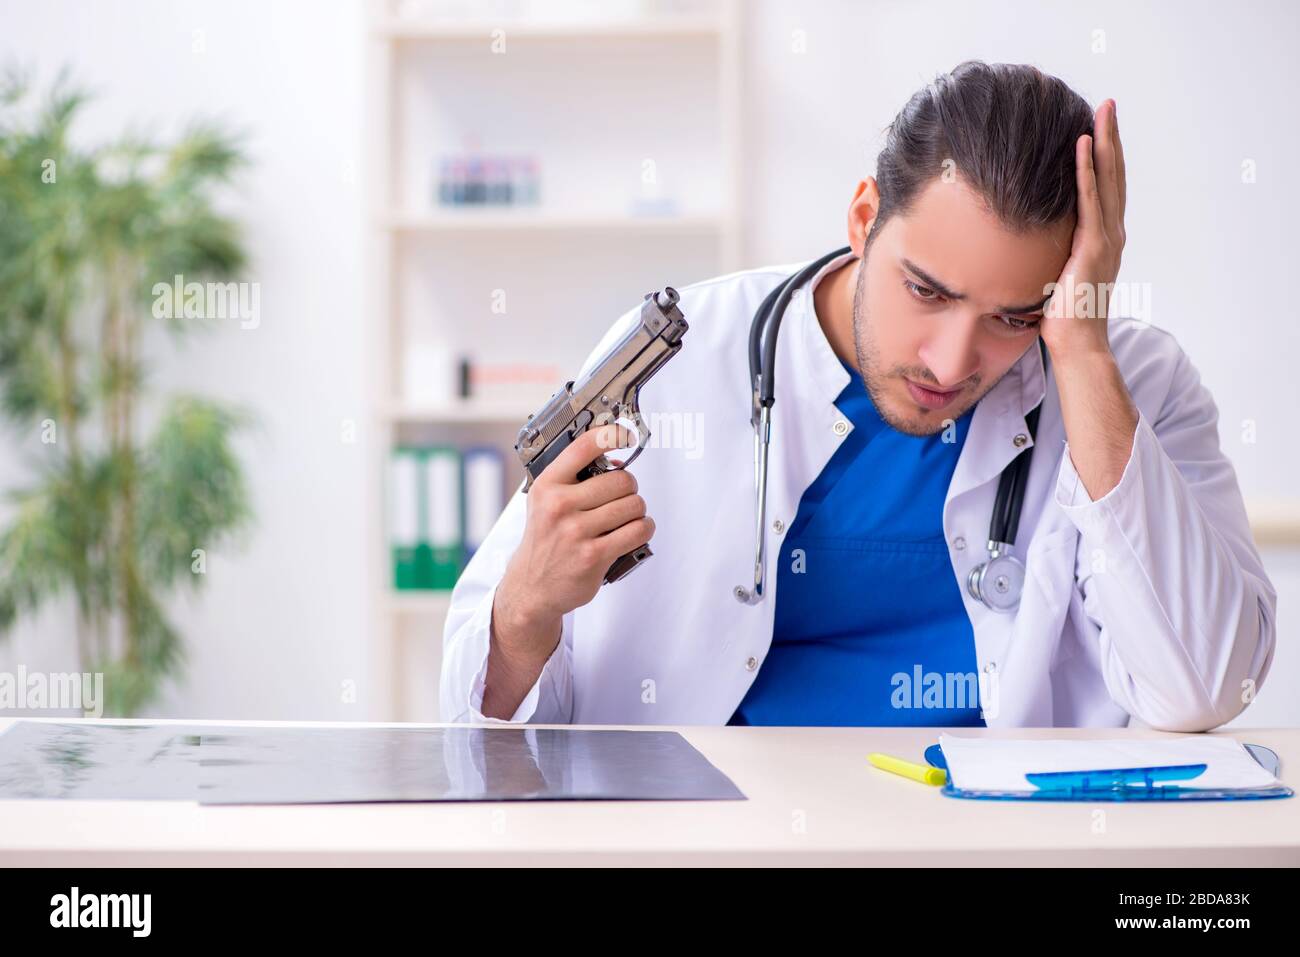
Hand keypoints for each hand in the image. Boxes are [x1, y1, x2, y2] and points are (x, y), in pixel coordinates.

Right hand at [492, 423, 654, 656]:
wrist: (532, 587)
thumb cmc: (545, 540)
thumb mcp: (545, 502)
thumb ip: (573, 479)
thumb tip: (615, 461)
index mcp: (547, 485)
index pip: (585, 446)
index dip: (612, 435)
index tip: (626, 435)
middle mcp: (560, 505)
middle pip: (622, 480)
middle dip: (629, 489)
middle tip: (623, 498)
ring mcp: (577, 531)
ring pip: (634, 506)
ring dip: (638, 512)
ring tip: (626, 519)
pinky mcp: (594, 555)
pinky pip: (638, 531)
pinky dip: (643, 530)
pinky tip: (633, 532)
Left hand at [1040, 98, 1125, 359]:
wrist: (1076, 343)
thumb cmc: (1061, 315)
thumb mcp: (1055, 272)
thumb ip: (1052, 251)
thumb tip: (1029, 238)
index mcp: (1103, 238)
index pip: (1105, 187)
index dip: (1105, 155)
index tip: (1099, 126)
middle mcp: (1111, 233)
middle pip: (1113, 175)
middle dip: (1111, 138)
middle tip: (1108, 105)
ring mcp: (1106, 239)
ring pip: (1107, 180)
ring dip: (1105, 143)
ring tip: (1102, 112)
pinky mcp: (1093, 247)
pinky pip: (1090, 201)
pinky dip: (1086, 171)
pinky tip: (1083, 146)